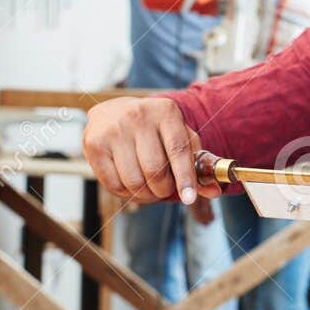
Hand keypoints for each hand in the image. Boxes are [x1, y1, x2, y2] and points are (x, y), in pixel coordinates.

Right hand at [82, 96, 214, 203]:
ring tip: (150, 190)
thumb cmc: (154, 129)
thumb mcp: (179, 136)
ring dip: (146, 195)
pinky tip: (132, 186)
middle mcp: (138, 117)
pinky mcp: (94, 144)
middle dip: (164, 190)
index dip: (185, 178)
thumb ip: (198, 164)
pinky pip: (113, 184)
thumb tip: (216, 191)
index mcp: (166, 112)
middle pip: (155, 170)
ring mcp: (113, 130)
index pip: (178, 150)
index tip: (189, 198)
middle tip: (165, 190)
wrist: (113, 111)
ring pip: (134, 181)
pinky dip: (126, 194)